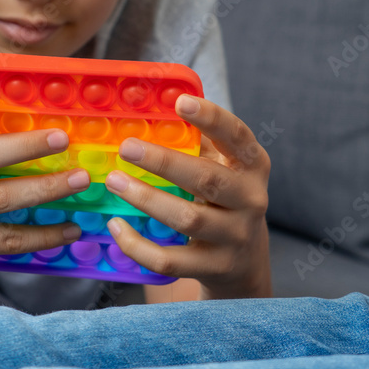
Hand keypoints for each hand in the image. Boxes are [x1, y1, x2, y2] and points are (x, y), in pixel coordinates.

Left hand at [103, 95, 271, 299]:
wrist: (245, 261)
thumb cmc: (223, 199)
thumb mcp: (223, 168)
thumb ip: (198, 142)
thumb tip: (153, 109)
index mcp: (253, 165)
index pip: (237, 135)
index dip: (210, 117)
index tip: (180, 102)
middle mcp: (251, 199)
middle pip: (206, 179)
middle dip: (164, 162)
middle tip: (127, 147)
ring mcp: (236, 236)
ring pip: (188, 219)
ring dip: (147, 198)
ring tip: (114, 181)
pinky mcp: (215, 267)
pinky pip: (171, 260)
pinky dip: (139, 245)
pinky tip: (116, 227)